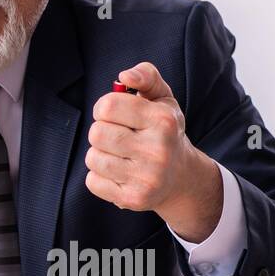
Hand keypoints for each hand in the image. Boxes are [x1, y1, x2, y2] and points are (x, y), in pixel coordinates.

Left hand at [84, 61, 221, 242]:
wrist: (182, 178)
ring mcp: (146, 178)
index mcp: (163, 121)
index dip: (104, 108)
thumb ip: (146, 76)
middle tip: (119, 136)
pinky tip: (120, 173)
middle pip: (96, 133)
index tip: (114, 114)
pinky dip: (100, 177)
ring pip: (92, 158)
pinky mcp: (133, 199)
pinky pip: (92, 181)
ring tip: (120, 155)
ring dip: (100, 155)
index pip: (107, 106)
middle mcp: (157, 151)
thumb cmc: (164, 131)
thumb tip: (125, 76)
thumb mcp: (162, 99)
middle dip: (102, 132)